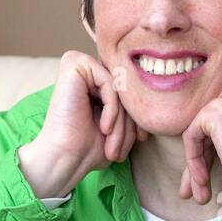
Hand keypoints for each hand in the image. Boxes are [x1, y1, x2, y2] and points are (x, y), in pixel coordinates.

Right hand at [18, 51, 148, 197]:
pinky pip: (111, 84)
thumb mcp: (121, 125)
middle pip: (127, 90)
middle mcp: (86, 66)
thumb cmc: (89, 147)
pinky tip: (103, 128)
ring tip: (112, 146)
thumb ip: (133, 106)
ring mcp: (79, 62)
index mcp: (95, 79)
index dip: (139, 116)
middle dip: (130, 123)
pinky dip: (112, 110)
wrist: (64, 158)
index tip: (141, 139)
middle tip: (120, 150)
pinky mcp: (74, 63)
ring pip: (120, 88)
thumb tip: (157, 93)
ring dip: (121, 122)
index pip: (131, 91)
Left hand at [179, 80, 221, 208]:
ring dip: (196, 164)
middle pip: (209, 125)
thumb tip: (199, 143)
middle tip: (199, 186)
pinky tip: (203, 181)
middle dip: (202, 158)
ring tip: (200, 194)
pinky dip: (193, 161)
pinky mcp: (215, 112)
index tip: (209, 175)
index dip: (212, 149)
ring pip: (198, 131)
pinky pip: (191, 136)